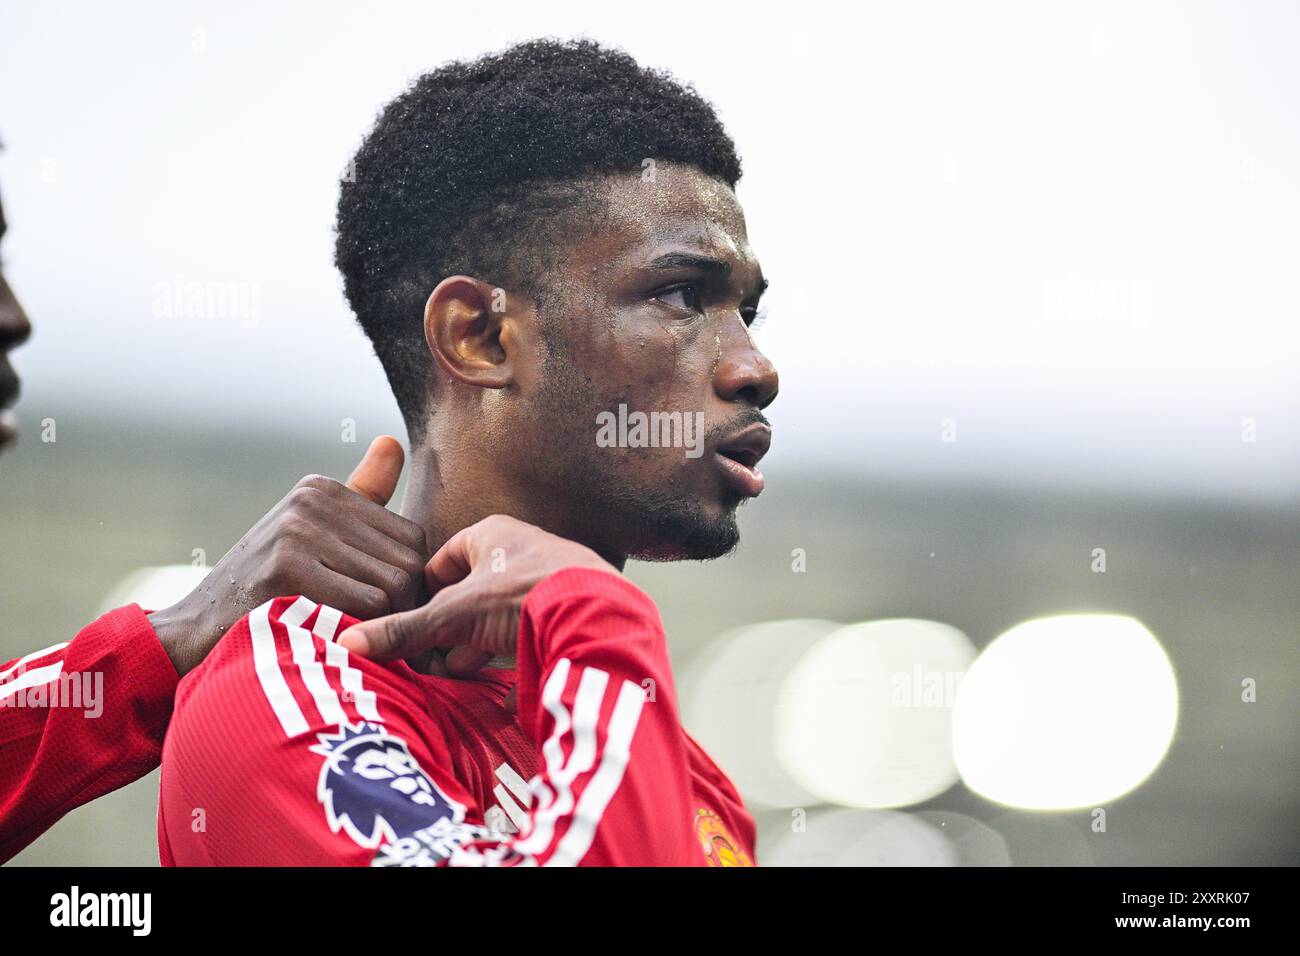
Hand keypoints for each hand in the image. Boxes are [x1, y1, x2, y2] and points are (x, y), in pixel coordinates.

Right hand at [148, 436, 429, 675]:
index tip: (384, 610)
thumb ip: (359, 497)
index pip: (413, 539)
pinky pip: (367, 605)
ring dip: (385, 624)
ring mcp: (297, 529)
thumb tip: (392, 442)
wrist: (196, 630)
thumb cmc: (266, 588)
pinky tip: (341, 642)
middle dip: (402, 606)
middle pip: (407, 563)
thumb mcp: (311, 533)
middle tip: (378, 633)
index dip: (410, 584)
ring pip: (393, 586)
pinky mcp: (287, 567)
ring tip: (358, 638)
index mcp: (322, 489)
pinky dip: (364, 632)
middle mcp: (311, 500)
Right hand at [336, 514, 614, 679]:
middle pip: (475, 591)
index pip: (443, 561)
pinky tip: (509, 680)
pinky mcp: (575, 605)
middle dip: (455, 628)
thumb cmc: (523, 596)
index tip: (413, 627)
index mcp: (492, 534)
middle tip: (439, 660)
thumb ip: (406, 631)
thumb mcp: (455, 615)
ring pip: (506, 612)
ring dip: (485, 643)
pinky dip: (519, 652)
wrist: (598, 614)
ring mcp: (553, 576)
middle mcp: (524, 548)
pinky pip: (536, 628)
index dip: (424, 595)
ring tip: (468, 674)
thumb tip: (348, 642)